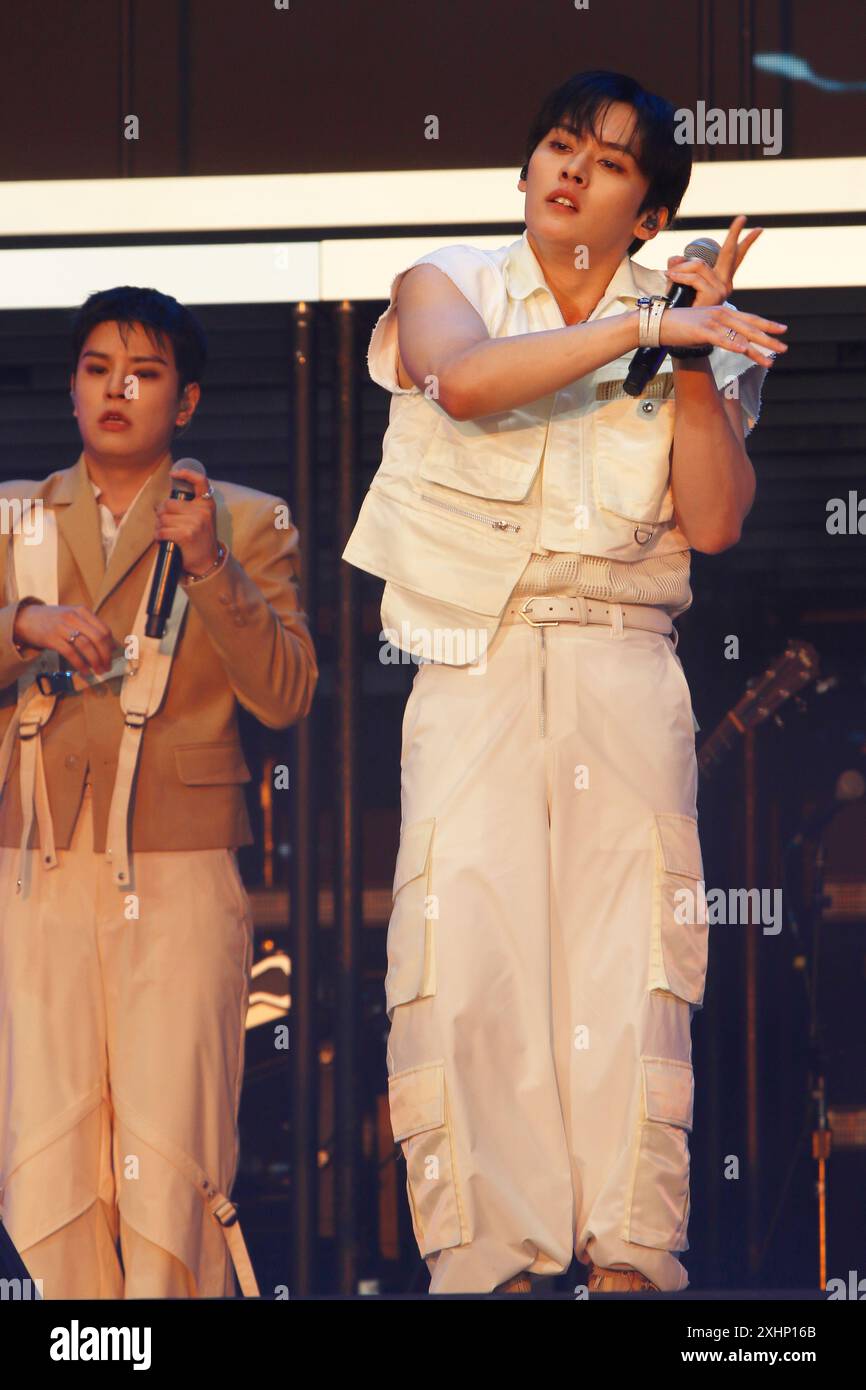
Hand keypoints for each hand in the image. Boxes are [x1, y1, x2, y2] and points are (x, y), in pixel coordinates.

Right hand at [13, 602, 115, 675]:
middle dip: (106, 655)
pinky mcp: (52, 638)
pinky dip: (80, 664)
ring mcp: (62, 627)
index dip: (111, 645)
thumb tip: (110, 645)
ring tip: (98, 670)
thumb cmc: (53, 620)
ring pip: (86, 646)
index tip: (113, 656)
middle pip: (98, 638)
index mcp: (82, 611)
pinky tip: (84, 671)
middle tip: (107, 667)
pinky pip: (71, 653)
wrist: (25, 619)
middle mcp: (74, 617)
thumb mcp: (73, 617)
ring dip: (95, 661)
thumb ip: (89, 627)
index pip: (104, 629)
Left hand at [154, 464, 218, 575]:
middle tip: (164, 523)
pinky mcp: (185, 535)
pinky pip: (162, 530)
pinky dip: (158, 536)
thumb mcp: (203, 519)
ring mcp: (194, 523)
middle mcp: (202, 512)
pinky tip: (162, 539)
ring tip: (164, 533)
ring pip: (163, 518)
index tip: (174, 474)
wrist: (208, 563)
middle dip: (162, 513)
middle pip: (168, 504)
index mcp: (207, 505)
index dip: (186, 473)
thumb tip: (162, 504)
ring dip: (159, 526)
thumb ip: (190, 507)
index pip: (200, 481)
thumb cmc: (201, 540)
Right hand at [659, 302, 786, 366]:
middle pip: (750, 328)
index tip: (782, 330)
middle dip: (769, 339)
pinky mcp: (702, 331)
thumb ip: (718, 332)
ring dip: (756, 349)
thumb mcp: (703, 327)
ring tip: (770, 360)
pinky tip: (744, 351)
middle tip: (784, 348)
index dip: (767, 324)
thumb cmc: (680, 327)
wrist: (660, 323)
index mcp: (723, 312)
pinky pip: (721, 339)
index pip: (750, 319)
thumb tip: (727, 341)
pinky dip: (733, 345)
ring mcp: (712, 322)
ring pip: (740, 336)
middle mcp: (721, 314)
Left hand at [665, 214, 762, 306]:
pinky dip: (680, 275)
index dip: (746, 242)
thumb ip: (680, 267)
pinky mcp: (714, 295)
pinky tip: (671, 277)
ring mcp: (722, 289)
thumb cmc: (683, 306)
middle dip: (735, 233)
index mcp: (722, 279)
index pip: (736, 257)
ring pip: (700, 265)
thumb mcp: (682, 281)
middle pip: (729, 252)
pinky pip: (695, 277)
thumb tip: (675, 257)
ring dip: (682, 267)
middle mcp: (726, 283)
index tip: (758, 229)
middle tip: (742, 217)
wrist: (684, 331)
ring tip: (670, 274)